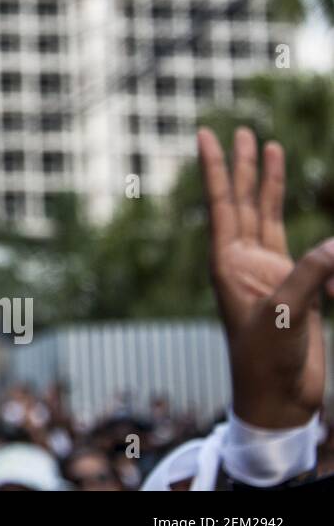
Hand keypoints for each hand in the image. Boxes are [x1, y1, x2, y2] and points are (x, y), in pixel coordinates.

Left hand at [197, 127, 333, 428]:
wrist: (279, 396)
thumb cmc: (268, 360)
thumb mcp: (286, 316)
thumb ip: (309, 276)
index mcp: (227, 262)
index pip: (221, 204)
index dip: (215, 167)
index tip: (204, 134)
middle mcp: (243, 260)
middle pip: (244, 200)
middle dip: (243, 165)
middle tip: (240, 128)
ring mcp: (268, 270)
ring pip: (269, 215)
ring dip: (270, 183)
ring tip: (269, 145)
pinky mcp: (293, 284)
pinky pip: (308, 249)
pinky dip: (323, 249)